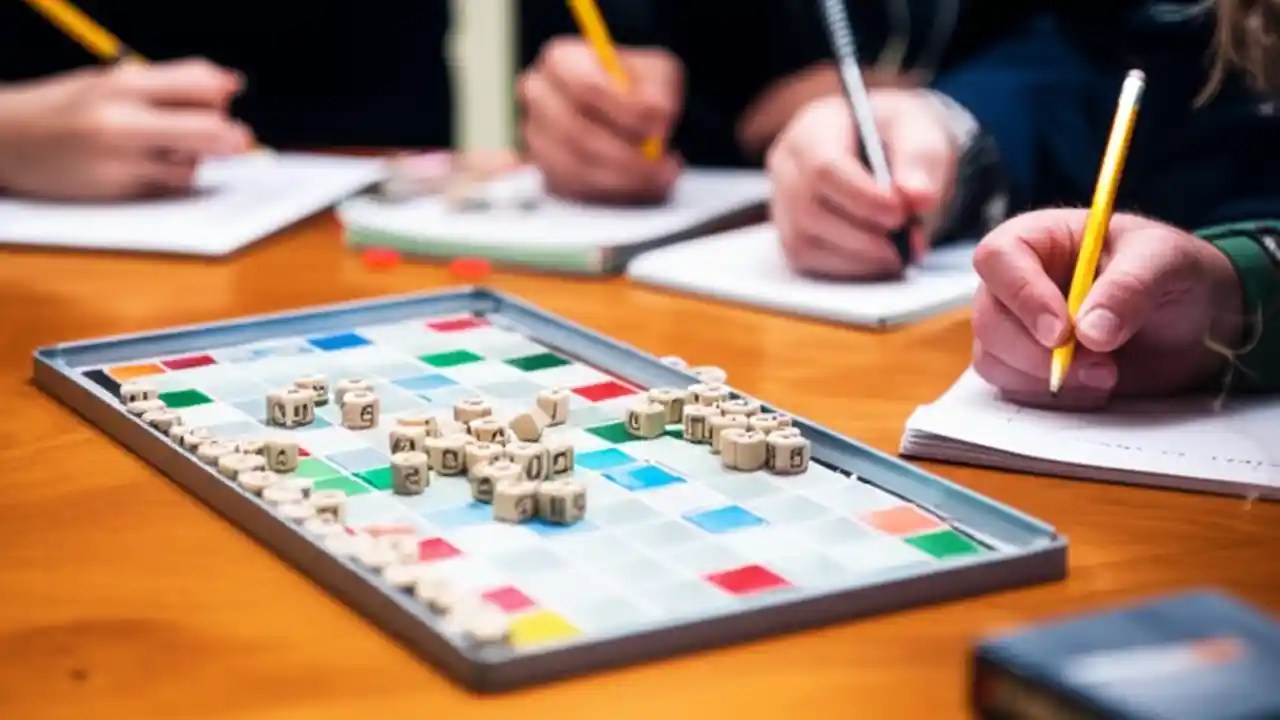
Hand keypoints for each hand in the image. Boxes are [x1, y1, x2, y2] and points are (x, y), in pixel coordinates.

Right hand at [0, 58, 251, 200]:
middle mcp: (123, 120)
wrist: (6, 141)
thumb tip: (228, 85)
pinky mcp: (120, 190)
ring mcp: (122, 159)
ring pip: (192, 164)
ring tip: (172, 147)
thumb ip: (167, 84)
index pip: (197, 82)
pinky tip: (153, 166)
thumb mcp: (108, 82)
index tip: (231, 93)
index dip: (223, 90)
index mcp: (122, 84)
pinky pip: (169, 187)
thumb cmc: (64, 109)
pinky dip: (173, 178)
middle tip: (240, 138)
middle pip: (207, 128)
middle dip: (231, 135)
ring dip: (197, 159)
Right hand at [517, 36, 682, 203]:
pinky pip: (571, 190)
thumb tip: (656, 119)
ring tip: (657, 179)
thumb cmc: (634, 87)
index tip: (656, 130)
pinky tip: (635, 186)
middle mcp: (537, 96)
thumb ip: (658, 92)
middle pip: (575, 133)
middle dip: (625, 157)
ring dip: (620, 180)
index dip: (623, 113)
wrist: (620, 112)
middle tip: (662, 167)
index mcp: (561, 60)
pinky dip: (607, 193)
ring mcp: (534, 136)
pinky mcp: (541, 170)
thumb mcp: (657, 74)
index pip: (585, 88)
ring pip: (572, 167)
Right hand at [767, 89, 956, 278]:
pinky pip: (807, 260)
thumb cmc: (901, 137)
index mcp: (815, 126)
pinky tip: (877, 259)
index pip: (823, 167)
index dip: (861, 197)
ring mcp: (782, 201)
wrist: (891, 154)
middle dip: (862, 234)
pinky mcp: (789, 232)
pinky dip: (847, 267)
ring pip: (803, 241)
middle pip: (809, 209)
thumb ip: (922, 160)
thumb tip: (918, 199)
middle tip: (905, 242)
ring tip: (896, 253)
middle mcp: (787, 164)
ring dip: (856, 256)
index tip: (900, 215)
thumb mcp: (922, 132)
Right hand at [971, 210, 1244, 408]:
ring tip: (1107, 375)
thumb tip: (1090, 332)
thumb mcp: (1167, 262)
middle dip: (1039, 353)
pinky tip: (1095, 387)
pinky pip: (1013, 388)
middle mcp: (1014, 283)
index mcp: (1037, 239)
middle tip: (1100, 366)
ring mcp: (1014, 328)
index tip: (1061, 333)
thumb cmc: (1173, 274)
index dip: (1022, 295)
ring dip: (1048, 379)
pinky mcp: (1024, 367)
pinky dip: (1054, 397)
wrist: (1193, 323)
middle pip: (990, 318)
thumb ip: (1131, 287)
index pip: (998, 258)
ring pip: (994, 359)